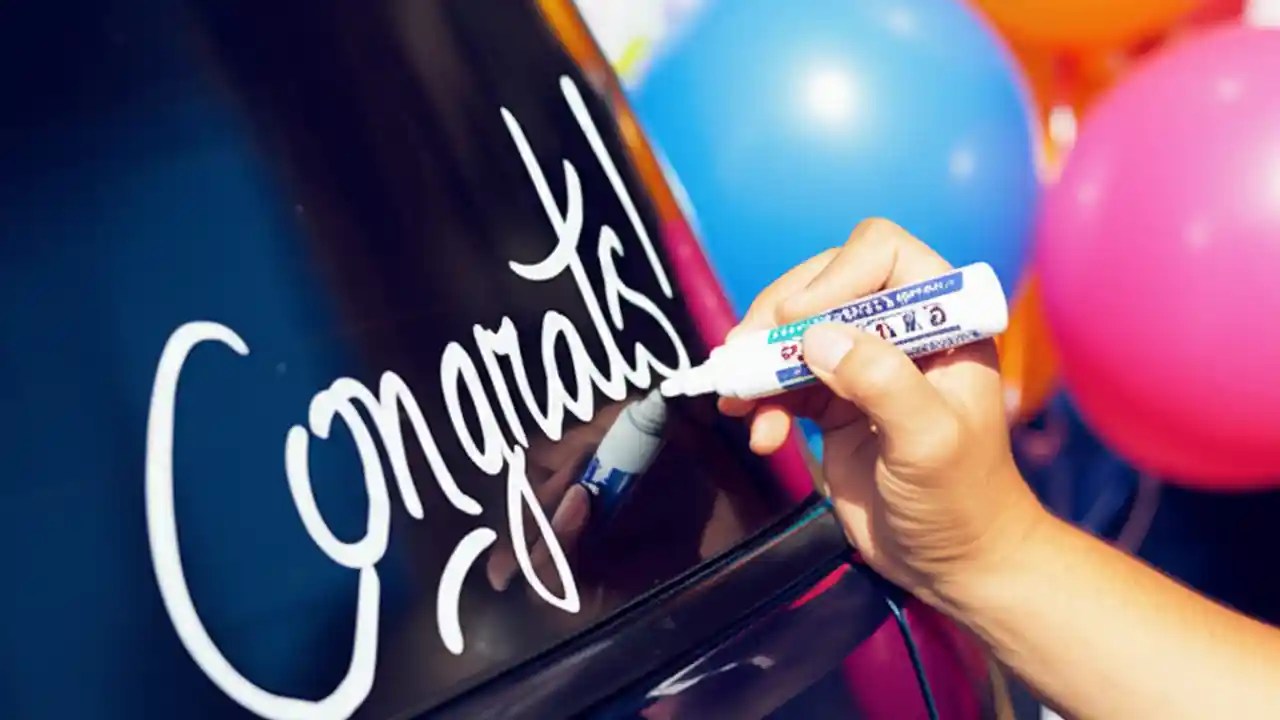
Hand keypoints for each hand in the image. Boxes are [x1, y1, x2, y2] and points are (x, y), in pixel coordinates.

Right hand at [721, 219, 1047, 610]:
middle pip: (826, 283)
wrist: (952, 566)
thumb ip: (881, 382)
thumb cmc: (962, 502)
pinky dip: (759, 400)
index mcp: (943, 321)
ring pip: (795, 331)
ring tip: (735, 394)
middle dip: (780, 316)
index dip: (835, 275)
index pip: (884, 254)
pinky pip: (782, 381)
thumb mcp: (930, 441)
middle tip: (746, 351)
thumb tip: (817, 339)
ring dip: (758, 360)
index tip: (798, 321)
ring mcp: (863, 365)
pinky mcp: (832, 403)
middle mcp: (901, 331)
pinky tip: (754, 431)